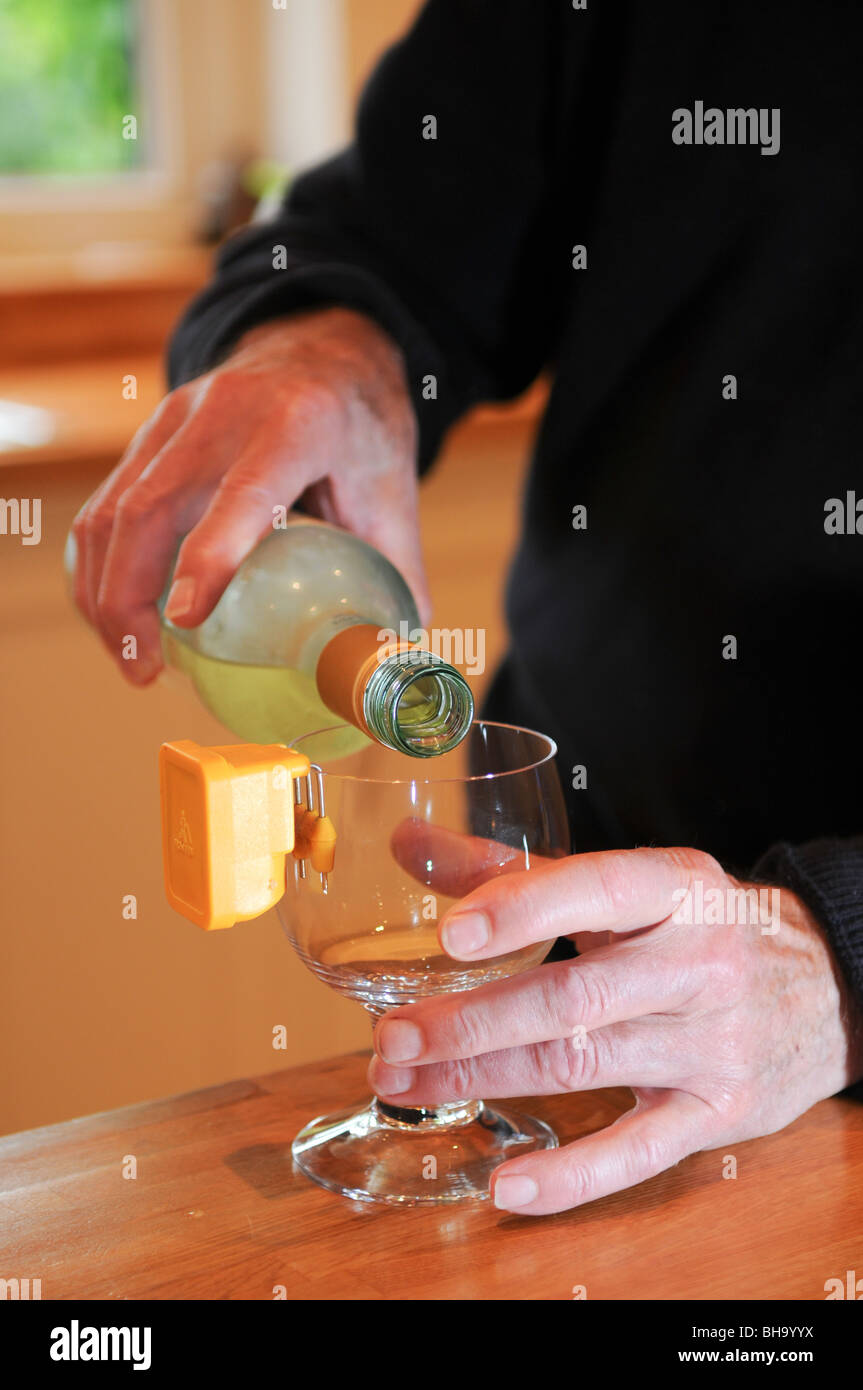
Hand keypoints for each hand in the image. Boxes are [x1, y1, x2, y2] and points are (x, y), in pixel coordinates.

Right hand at [71, 307, 427, 682]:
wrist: (323, 350)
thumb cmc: (359, 430)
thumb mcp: (393, 492)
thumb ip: (396, 574)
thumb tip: (384, 658)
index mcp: (299, 423)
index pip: (246, 491)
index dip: (211, 553)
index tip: (183, 618)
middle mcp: (225, 412)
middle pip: (151, 507)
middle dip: (128, 597)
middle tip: (143, 669)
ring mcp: (177, 418)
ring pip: (113, 509)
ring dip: (104, 592)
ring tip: (128, 657)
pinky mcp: (150, 433)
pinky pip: (106, 505)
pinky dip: (99, 567)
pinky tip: (116, 615)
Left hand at [370, 846, 862, 1214]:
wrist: (829, 986)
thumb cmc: (704, 927)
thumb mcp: (633, 884)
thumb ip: (518, 870)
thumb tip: (410, 845)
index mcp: (676, 889)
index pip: (599, 889)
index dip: (524, 910)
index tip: (451, 934)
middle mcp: (697, 964)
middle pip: (574, 996)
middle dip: (472, 1021)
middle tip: (390, 1038)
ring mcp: (710, 1043)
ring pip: (586, 1065)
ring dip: (486, 1079)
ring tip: (408, 1083)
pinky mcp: (718, 1113)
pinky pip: (638, 1152)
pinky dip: (570, 1174)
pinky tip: (505, 1181)